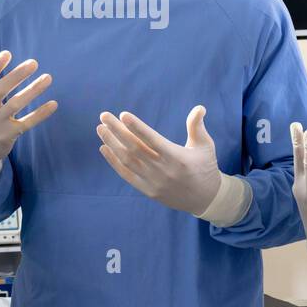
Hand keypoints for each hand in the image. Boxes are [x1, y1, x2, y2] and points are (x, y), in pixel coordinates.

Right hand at [0, 48, 58, 164]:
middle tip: (34, 63)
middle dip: (17, 75)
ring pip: (16, 104)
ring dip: (33, 90)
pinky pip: (27, 123)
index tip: (7, 54)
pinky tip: (53, 104)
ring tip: (48, 78)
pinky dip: (40, 114)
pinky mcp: (7, 135)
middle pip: (1, 90)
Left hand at [96, 105, 221, 214]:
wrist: (206, 199)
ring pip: (128, 161)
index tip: (122, 115)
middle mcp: (163, 171)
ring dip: (112, 144)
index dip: (137, 127)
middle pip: (135, 148)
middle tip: (104, 116)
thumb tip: (199, 107)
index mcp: (177, 157)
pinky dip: (114, 162)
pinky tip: (104, 148)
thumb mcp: (205, 145)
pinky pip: (127, 175)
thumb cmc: (205, 167)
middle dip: (117, 131)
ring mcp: (154, 182)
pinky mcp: (148, 191)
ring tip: (101, 129)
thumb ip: (197, 126)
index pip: (152, 140)